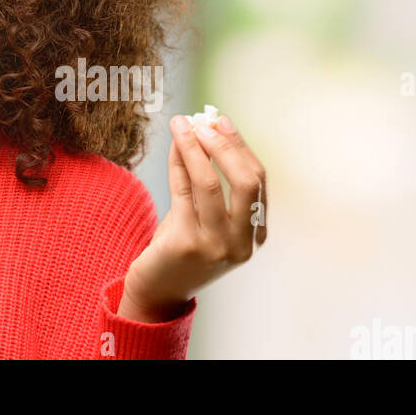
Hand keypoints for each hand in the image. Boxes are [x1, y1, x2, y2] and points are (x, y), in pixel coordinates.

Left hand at [121, 113, 267, 321]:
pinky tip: (172, 147)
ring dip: (195, 148)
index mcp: (255, 235)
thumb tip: (202, 129)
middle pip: (245, 181)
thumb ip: (207, 180)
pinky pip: (182, 192)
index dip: (240, 147)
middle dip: (224, 145)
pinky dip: (177, 164)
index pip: (257, 180)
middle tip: (202, 122)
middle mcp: (241, 243)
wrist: (157, 292)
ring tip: (181, 125)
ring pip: (211, 184)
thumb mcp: (203, 215)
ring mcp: (215, 246)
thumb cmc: (182, 248)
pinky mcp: (186, 245)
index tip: (221, 122)